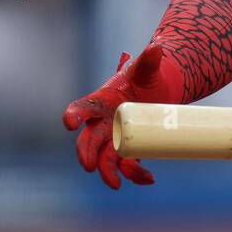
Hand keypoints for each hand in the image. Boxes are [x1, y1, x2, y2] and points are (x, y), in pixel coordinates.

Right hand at [62, 44, 179, 188]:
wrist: (162, 91)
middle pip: (88, 141)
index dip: (73, 115)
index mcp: (100, 101)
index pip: (81, 108)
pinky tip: (148, 178)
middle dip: (86, 154)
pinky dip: (136, 173)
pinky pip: (128, 164)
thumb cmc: (147, 77)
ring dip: (108, 171)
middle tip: (89, 166)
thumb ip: (149, 60)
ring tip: (116, 184)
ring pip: (106, 157)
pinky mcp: (129, 148)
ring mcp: (114, 138)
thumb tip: (156, 47)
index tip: (69, 122)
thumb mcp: (147, 69)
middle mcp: (102, 123)